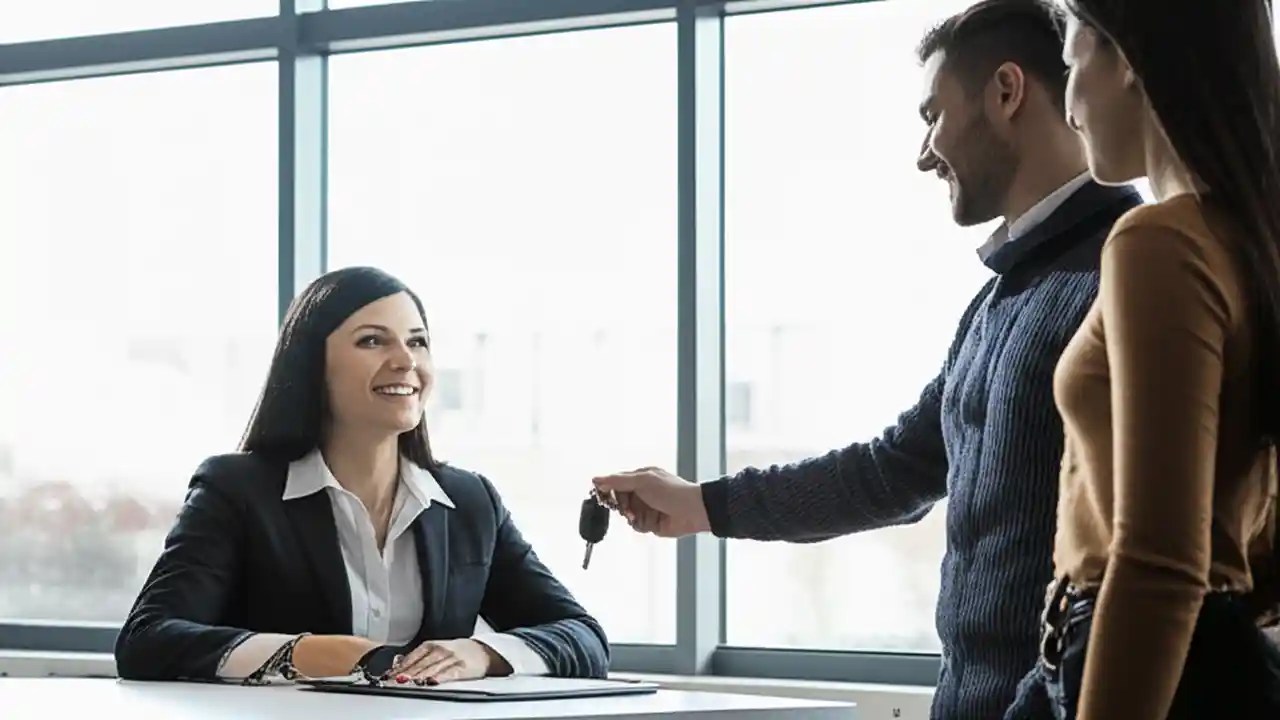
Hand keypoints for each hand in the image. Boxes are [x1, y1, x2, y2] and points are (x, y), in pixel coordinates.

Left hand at [389, 639, 506, 684]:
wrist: (482, 652)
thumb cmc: (457, 653)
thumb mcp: (437, 650)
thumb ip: (419, 657)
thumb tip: (398, 665)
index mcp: (431, 645)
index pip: (412, 657)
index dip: (400, 667)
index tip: (389, 676)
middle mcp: (440, 650)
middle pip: (420, 663)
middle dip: (406, 673)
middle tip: (394, 681)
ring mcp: (451, 659)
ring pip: (432, 668)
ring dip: (418, 676)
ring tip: (407, 683)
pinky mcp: (462, 668)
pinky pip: (449, 673)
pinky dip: (440, 677)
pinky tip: (431, 682)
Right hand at [591, 466, 710, 537]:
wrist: (693, 511)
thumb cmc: (672, 492)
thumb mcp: (643, 481)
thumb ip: (619, 481)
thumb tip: (597, 479)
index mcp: (641, 477)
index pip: (616, 483)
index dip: (609, 490)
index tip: (603, 496)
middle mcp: (642, 492)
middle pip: (619, 501)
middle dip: (622, 506)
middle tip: (627, 509)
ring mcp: (647, 508)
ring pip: (627, 515)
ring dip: (632, 516)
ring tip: (640, 516)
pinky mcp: (651, 523)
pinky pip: (637, 526)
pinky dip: (641, 525)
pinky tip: (651, 522)